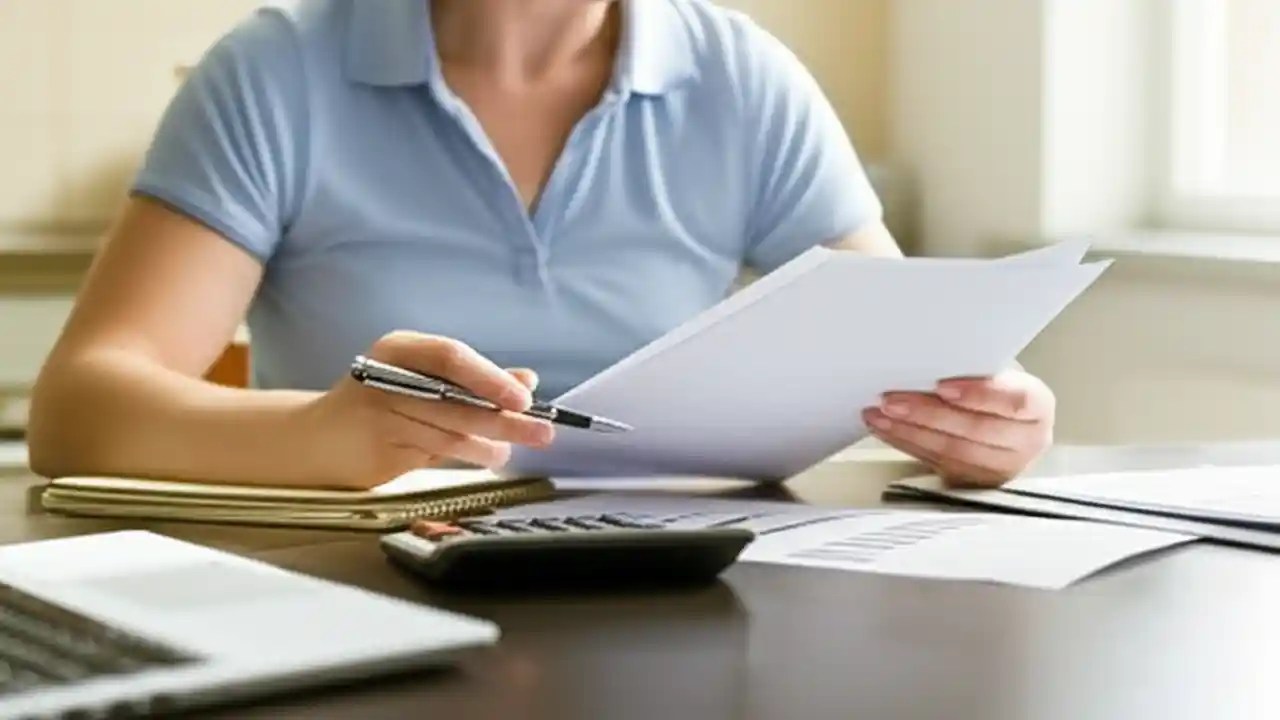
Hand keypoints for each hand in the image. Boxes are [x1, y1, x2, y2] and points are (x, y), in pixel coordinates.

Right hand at [300, 331, 553, 488]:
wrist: (320, 438)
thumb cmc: (381, 402)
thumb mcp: (425, 379)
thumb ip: (476, 380)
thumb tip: (527, 381)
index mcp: (399, 349)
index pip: (450, 356)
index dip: (490, 377)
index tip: (524, 398)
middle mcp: (385, 377)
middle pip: (455, 399)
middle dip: (504, 419)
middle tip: (542, 431)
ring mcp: (379, 415)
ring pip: (448, 431)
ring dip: (487, 444)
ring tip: (509, 451)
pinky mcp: (379, 450)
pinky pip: (433, 453)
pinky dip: (465, 457)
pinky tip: (485, 458)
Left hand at [861, 370, 1054, 486]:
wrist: (1000, 418)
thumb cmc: (993, 386)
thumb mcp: (994, 369)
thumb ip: (974, 367)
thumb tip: (926, 360)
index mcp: (1038, 407)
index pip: (1015, 401)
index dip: (978, 395)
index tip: (941, 386)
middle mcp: (1027, 442)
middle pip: (976, 430)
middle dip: (928, 414)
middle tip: (890, 400)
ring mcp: (1002, 467)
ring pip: (952, 452)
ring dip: (908, 432)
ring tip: (877, 414)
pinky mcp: (973, 482)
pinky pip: (935, 463)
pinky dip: (906, 443)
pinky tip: (884, 429)